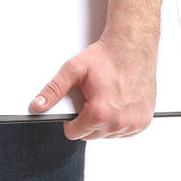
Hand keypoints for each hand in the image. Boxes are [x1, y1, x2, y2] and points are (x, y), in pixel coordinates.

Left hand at [30, 34, 158, 139]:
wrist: (134, 45)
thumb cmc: (106, 56)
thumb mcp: (74, 70)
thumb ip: (53, 90)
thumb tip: (37, 105)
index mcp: (100, 113)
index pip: (73, 134)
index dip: (71, 120)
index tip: (78, 104)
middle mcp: (119, 122)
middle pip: (90, 135)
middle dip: (87, 120)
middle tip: (93, 98)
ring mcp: (133, 123)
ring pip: (106, 135)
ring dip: (103, 122)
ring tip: (107, 99)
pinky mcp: (143, 121)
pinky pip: (123, 132)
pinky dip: (118, 121)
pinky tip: (119, 104)